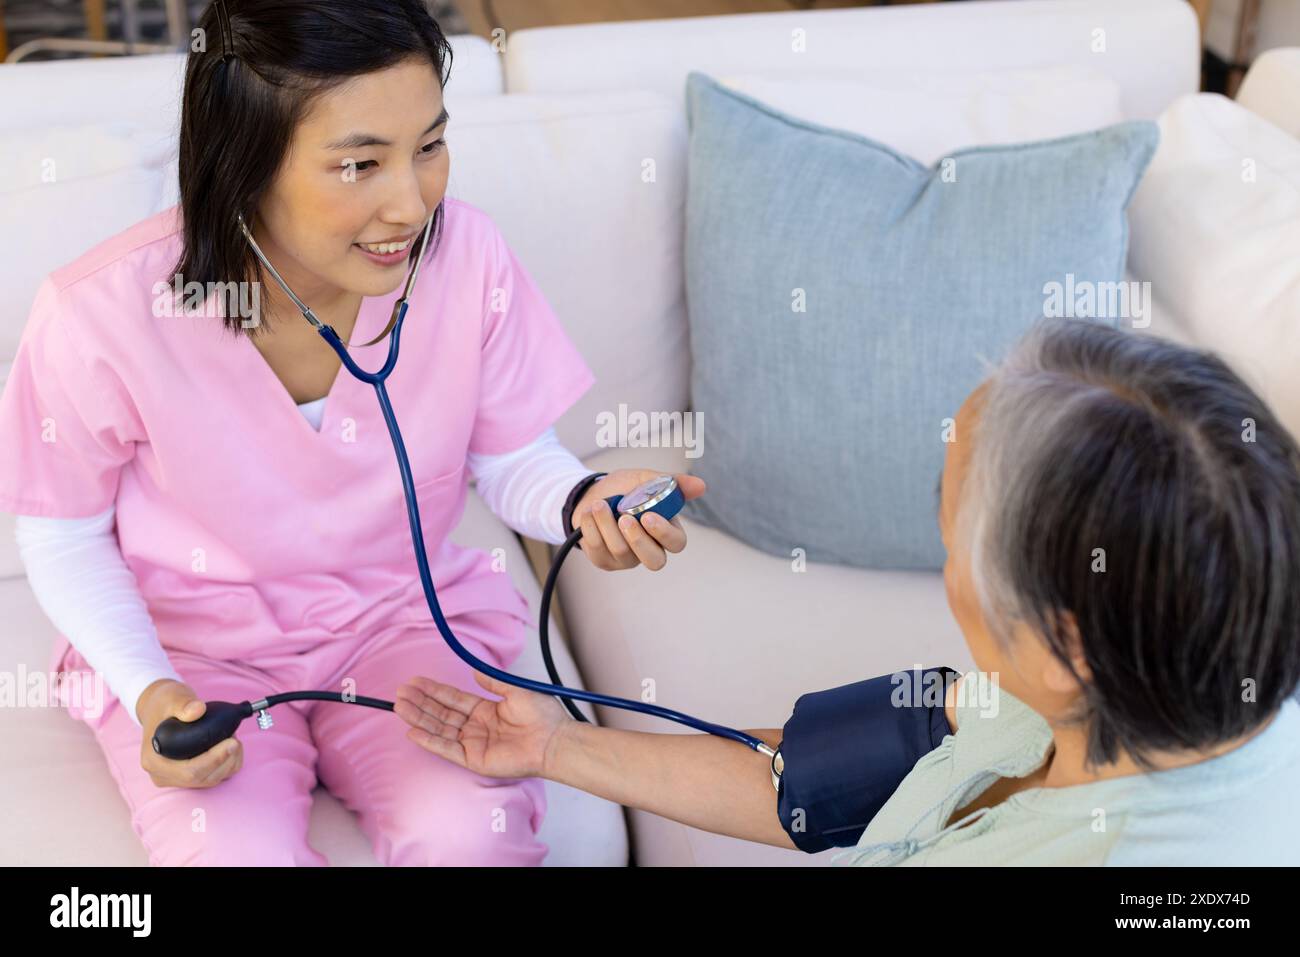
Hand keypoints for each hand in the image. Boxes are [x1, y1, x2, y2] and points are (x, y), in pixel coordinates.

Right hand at [136, 678, 243, 788]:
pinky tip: (229, 746)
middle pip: (202, 778)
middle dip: (225, 759)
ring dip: (229, 761)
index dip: (214, 760)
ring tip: (232, 737)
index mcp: (154, 761)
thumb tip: (198, 710)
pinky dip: (228, 763)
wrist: (161, 709)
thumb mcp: (172, 698)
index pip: (188, 772)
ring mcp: (176, 778)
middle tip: (235, 737)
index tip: (232, 743)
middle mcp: (162, 774)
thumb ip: (184, 704)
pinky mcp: (188, 776)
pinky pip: (215, 776)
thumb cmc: (164, 703)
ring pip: (211, 779)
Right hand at [395, 671, 570, 779]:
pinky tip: (412, 731)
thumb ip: (493, 683)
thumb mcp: (516, 692)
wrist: (555, 740)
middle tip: (400, 692)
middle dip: (420, 703)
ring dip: (419, 719)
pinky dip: (429, 740)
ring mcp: (473, 744)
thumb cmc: (543, 717)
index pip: (452, 699)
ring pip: (439, 729)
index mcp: (485, 710)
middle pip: (441, 713)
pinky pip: (447, 749)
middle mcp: (476, 727)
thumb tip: (474, 672)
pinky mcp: (474, 760)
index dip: (433, 691)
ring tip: (400, 706)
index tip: (414, 682)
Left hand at [573, 469, 705, 570]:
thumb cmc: (624, 489)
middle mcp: (649, 549)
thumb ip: (671, 483)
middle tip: (624, 519)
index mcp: (665, 531)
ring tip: (599, 504)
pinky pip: (598, 550)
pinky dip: (591, 527)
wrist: (592, 493)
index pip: (676, 543)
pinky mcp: (604, 561)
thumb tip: (701, 486)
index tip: (647, 516)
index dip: (664, 533)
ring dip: (607, 524)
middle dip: (639, 541)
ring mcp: (626, 559)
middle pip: (654, 561)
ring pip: (621, 552)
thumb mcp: (646, 480)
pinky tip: (589, 512)